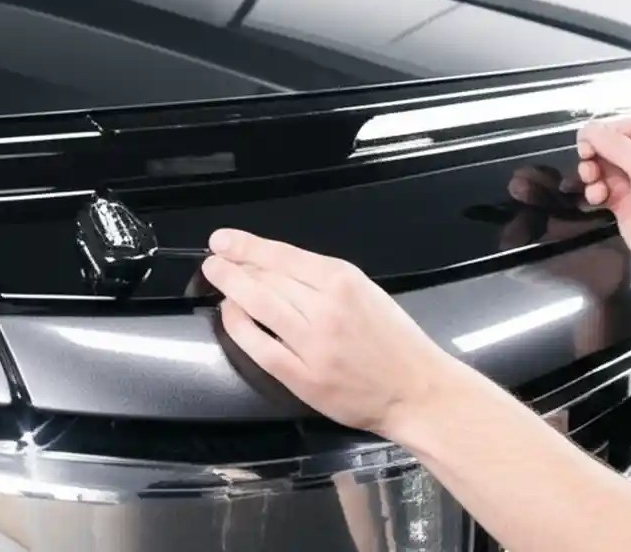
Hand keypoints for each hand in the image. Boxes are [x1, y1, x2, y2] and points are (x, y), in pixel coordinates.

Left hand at [200, 230, 458, 436]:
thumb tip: (274, 267)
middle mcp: (325, 307)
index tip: (222, 240)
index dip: (247, 246)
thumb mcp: (367, 292)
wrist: (417, 389)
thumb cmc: (394, 339)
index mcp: (343, 281)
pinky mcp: (303, 376)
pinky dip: (239, 327)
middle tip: (213, 259)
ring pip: (260, 306)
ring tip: (215, 277)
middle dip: (234, 266)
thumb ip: (325, 281)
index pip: (283, 256)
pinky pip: (260, 346)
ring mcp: (312, 343)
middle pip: (267, 279)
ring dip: (231, 288)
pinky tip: (229, 314)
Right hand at [576, 118, 630, 279]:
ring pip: (606, 166)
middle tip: (586, 159)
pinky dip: (595, 190)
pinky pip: (603, 187)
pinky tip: (596, 198)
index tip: (586, 139)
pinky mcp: (626, 202)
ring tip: (592, 182)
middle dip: (597, 152)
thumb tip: (589, 129)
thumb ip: (617, 147)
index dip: (608, 131)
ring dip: (593, 172)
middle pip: (615, 145)